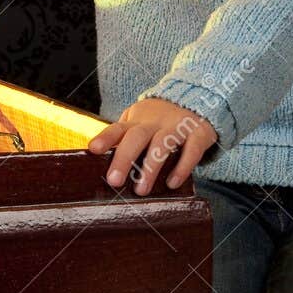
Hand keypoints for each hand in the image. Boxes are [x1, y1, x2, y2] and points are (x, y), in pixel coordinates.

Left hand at [87, 98, 218, 194]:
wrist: (198, 102)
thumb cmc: (160, 123)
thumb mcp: (141, 124)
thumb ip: (125, 141)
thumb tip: (100, 168)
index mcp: (138, 122)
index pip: (118, 128)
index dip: (106, 138)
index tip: (93, 149)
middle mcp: (156, 122)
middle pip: (137, 137)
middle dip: (124, 158)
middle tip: (114, 181)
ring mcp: (177, 126)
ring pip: (162, 144)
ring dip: (150, 168)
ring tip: (141, 190)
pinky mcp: (199, 133)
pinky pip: (192, 150)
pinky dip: (182, 167)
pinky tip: (172, 183)